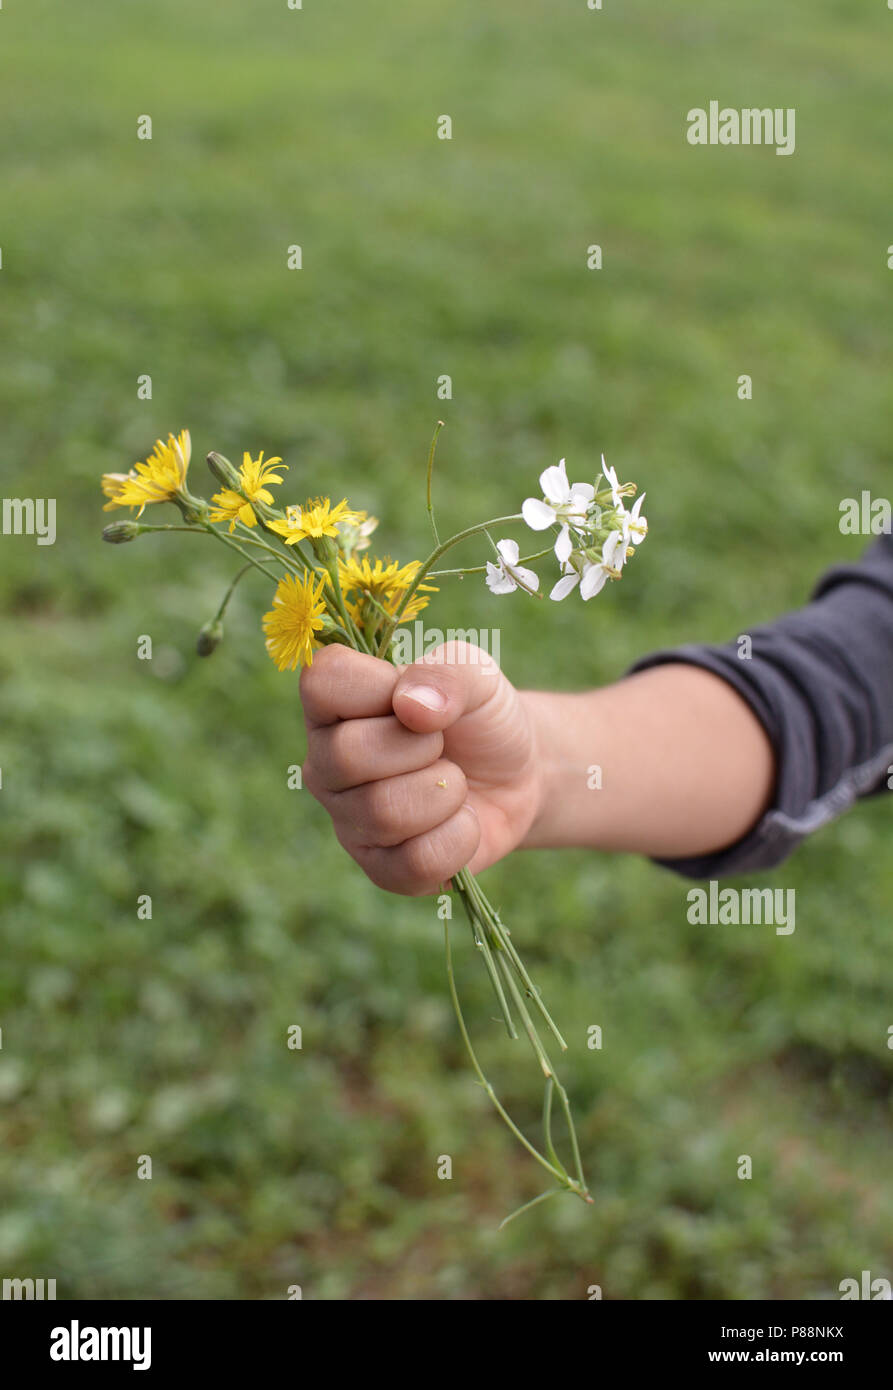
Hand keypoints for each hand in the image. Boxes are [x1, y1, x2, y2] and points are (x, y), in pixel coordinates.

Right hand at [300, 641, 541, 894]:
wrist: (518, 775)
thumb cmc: (480, 716)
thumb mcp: (477, 674)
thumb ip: (448, 670)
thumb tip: (412, 708)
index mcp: (333, 704)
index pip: (322, 682)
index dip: (377, 686)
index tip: (413, 695)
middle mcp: (327, 763)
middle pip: (347, 755)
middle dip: (421, 746)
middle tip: (441, 745)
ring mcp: (349, 820)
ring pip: (383, 813)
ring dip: (446, 792)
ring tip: (455, 781)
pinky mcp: (381, 869)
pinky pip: (414, 862)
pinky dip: (459, 838)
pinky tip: (462, 821)